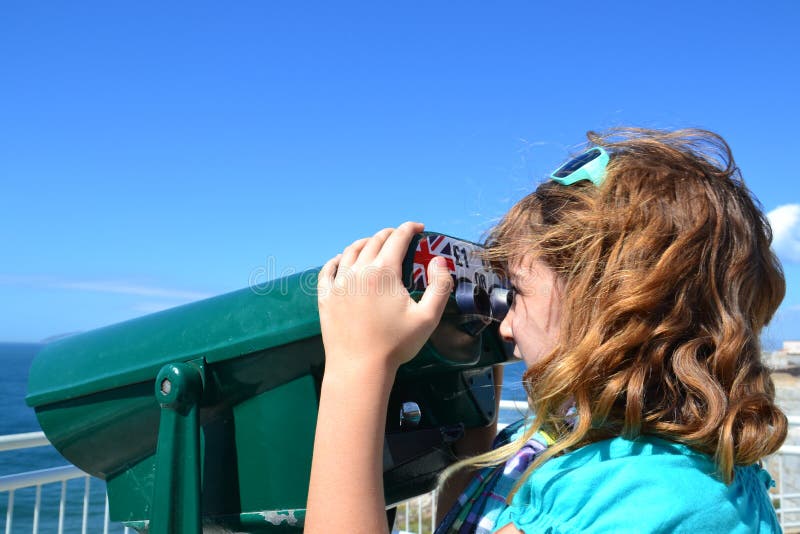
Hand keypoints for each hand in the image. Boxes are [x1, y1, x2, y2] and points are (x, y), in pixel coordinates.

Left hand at [317, 221, 452, 374]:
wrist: (359, 368)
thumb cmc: (396, 345)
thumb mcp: (428, 317)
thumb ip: (440, 286)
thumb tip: (439, 261)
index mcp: (384, 271)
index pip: (397, 239)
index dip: (410, 229)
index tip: (418, 228)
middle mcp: (358, 270)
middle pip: (374, 241)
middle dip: (390, 234)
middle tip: (400, 236)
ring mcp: (338, 282)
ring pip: (351, 251)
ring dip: (366, 242)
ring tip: (374, 243)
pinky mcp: (325, 296)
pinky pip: (328, 268)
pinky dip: (338, 259)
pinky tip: (343, 259)